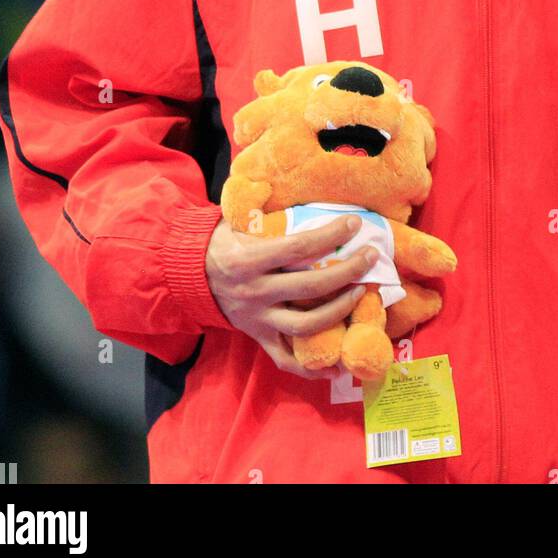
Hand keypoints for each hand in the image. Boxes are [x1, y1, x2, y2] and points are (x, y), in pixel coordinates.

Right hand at [205, 215, 375, 379]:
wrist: (188, 273)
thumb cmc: (220, 241)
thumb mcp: (237, 220)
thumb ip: (267, 211)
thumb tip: (304, 189)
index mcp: (249, 260)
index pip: (298, 248)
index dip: (330, 236)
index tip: (354, 224)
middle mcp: (255, 292)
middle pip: (310, 288)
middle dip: (347, 272)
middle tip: (370, 257)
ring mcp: (257, 319)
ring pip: (305, 325)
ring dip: (339, 311)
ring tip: (362, 293)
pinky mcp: (258, 337)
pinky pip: (286, 359)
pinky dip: (313, 367)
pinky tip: (339, 362)